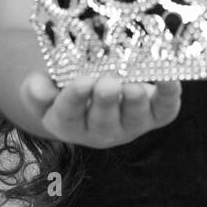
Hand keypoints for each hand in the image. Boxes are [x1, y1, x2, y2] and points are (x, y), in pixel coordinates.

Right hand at [19, 71, 181, 147]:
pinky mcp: (156, 115)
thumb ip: (36, 90)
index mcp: (68, 122)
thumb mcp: (45, 86)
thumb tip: (40, 89)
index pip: (68, 114)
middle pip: (103, 121)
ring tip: (133, 85)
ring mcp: (130, 124)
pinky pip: (165, 109)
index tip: (81, 81)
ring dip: (135, 102)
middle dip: (106, 102)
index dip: (75, 99)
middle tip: (108, 83)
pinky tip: (169, 77)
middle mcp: (100, 129)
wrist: (97, 84)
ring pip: (134, 118)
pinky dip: (170, 94)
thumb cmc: (67, 84)